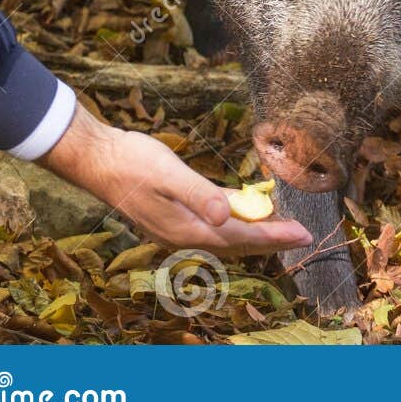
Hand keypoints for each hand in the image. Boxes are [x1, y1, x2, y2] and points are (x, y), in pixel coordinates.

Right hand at [40, 104, 313, 255]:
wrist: (96, 159)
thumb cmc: (131, 162)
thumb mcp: (169, 174)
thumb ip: (200, 194)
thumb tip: (228, 215)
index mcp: (186, 227)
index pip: (241, 236)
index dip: (274, 236)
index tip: (303, 235)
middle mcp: (184, 234)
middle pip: (237, 242)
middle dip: (271, 239)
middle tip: (302, 235)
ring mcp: (177, 226)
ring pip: (226, 235)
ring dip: (254, 232)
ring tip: (281, 227)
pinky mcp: (173, 214)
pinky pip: (212, 223)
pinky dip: (234, 219)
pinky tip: (245, 208)